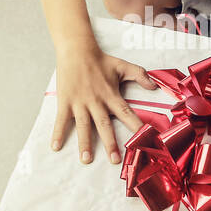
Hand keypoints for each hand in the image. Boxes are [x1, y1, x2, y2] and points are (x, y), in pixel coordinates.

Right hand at [51, 45, 159, 164]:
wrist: (76, 50)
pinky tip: (55, 147)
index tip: (144, 140)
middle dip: (110, 143)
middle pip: (104, 125)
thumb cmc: (100, 60)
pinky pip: (61, 120)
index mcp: (111, 95)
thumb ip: (140, 76)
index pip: (127, 114)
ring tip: (86, 159)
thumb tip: (154, 86)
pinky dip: (57, 133)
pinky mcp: (65, 102)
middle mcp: (96, 102)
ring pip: (83, 126)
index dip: (137, 127)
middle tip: (115, 160)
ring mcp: (80, 103)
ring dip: (84, 143)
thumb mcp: (123, 66)